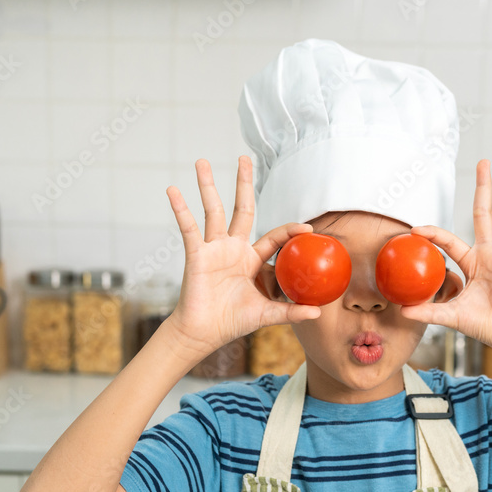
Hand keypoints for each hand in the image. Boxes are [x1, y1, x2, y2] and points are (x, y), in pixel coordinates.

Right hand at [163, 156, 320, 355]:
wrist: (202, 334)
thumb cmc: (231, 322)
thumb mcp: (266, 315)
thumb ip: (290, 311)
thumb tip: (318, 313)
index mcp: (251, 260)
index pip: (274, 237)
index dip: (290, 231)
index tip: (307, 226)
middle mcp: (233, 249)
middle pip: (242, 208)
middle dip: (244, 183)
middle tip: (245, 158)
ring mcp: (213, 249)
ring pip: (213, 211)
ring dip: (207, 186)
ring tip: (202, 161)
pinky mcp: (196, 255)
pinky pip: (189, 228)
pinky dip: (180, 209)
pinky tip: (173, 190)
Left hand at [399, 159, 491, 362]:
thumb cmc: (485, 326)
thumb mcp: (452, 316)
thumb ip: (429, 311)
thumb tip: (403, 311)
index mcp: (472, 262)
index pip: (449, 240)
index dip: (433, 234)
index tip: (415, 228)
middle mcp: (491, 253)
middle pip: (484, 214)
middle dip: (483, 188)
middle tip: (483, 163)